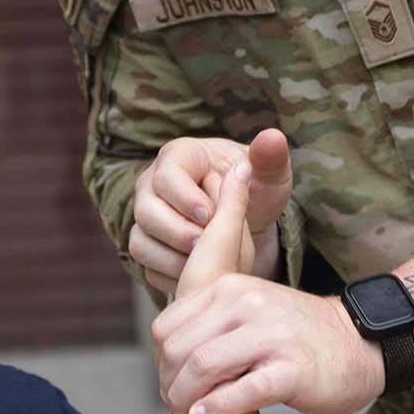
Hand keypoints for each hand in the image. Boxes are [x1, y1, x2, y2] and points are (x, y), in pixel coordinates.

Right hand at [128, 129, 291, 293]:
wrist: (248, 220)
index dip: (185, 198)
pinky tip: (197, 276)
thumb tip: (273, 138)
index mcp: (179, 157)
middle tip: (206, 244)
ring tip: (204, 263)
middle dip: (177, 231)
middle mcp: (153, 186)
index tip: (211, 215)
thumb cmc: (256, 189)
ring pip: (140, 240)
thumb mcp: (269, 175)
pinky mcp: (148, 246)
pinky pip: (146, 266)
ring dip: (171, 257)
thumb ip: (270, 159)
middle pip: (146, 210)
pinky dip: (169, 275)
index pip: (166, 175)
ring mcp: (147, 218)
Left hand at [153, 275, 382, 413]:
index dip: (159, 362)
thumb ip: (210, 321)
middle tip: (173, 409)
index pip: (168, 326)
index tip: (168, 385)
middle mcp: (248, 304)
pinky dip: (215, 409)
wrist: (359, 344)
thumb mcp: (249, 309)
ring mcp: (272, 335)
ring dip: (185, 400)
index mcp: (230, 288)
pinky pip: (242, 391)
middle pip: (180, 349)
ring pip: (203, 366)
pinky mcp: (293, 370)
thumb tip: (163, 354)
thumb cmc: (295, 335)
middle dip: (168, 386)